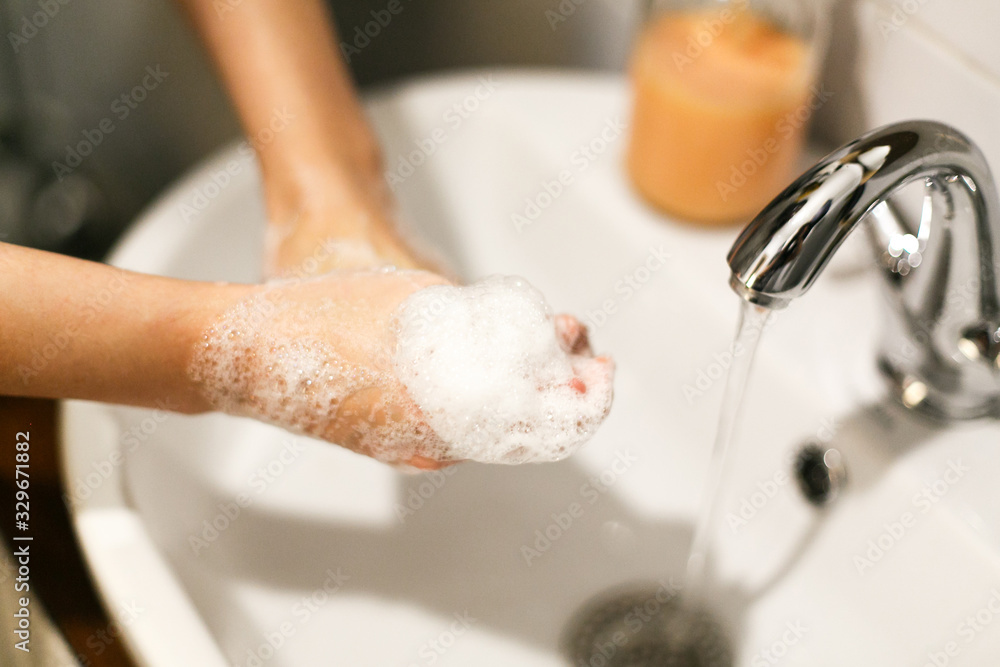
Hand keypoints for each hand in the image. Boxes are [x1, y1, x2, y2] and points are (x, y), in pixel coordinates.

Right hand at [188, 270, 608, 468]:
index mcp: (443, 418)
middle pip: (520, 432)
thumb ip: (487, 326)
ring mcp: (404, 446)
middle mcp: (429, 446)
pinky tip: (489, 370)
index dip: (584, 398)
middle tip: (580, 354)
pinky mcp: (386, 438)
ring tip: (541, 350)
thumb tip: (542, 336)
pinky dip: (484, 401)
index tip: (602, 370)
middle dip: (558, 391)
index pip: (542, 427)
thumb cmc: (317, 320)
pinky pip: (453, 427)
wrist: (241, 350)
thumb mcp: (419, 304)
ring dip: (522, 393)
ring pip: (487, 430)